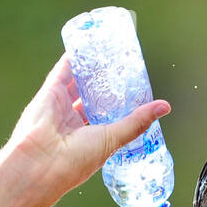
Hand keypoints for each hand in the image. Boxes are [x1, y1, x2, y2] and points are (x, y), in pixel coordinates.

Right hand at [1, 53, 169, 206]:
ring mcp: (61, 107)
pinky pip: (62, 72)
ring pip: (78, 83)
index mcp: (90, 140)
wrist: (41, 160)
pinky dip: (72, 59)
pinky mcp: (50, 93)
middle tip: (121, 70)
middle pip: (92, 98)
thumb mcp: (113, 139)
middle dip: (105, 86)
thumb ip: (136, 121)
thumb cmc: (76, 160)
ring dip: (90, 70)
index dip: (119, 105)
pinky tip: (84, 46)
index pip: (107, 118)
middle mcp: (74, 124)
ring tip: (106, 55)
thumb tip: (164, 107)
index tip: (133, 92)